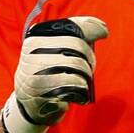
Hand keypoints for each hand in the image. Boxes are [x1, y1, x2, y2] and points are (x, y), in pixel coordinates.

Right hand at [2, 15, 109, 132]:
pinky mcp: (39, 91)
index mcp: (35, 37)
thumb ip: (79, 37)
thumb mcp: (59, 52)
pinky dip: (81, 88)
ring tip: (82, 83)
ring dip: (86, 75)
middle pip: (76, 45)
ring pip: (76, 64)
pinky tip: (78, 93)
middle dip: (89, 58)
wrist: (30, 106)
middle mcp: (31, 51)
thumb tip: (103, 28)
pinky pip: (72, 83)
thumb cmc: (50, 75)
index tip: (104, 33)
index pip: (69, 26)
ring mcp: (33, 71)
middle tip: (89, 69)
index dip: (90, 29)